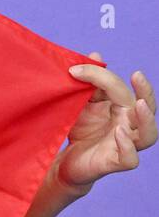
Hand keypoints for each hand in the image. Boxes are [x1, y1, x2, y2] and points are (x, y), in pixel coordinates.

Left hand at [56, 52, 155, 191]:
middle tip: (137, 75)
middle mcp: (129, 125)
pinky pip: (131, 159)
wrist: (66, 161)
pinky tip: (119, 133)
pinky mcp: (115, 162)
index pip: (121, 89)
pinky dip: (128, 147)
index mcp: (122, 109)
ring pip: (149, 135)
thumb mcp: (81, 104)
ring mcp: (124, 145)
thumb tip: (96, 54)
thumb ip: (90, 84)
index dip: (101, 76)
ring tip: (139, 105)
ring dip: (147, 119)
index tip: (76, 69)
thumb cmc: (80, 130)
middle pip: (147, 108)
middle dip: (146, 91)